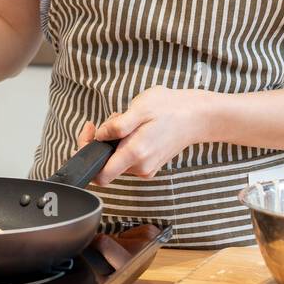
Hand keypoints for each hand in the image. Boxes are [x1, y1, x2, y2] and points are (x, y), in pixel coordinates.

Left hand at [76, 86, 219, 185]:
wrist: (196, 116)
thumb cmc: (170, 109)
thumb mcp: (140, 108)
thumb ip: (117, 125)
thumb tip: (99, 136)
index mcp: (135, 154)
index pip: (99, 175)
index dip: (87, 155)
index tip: (89, 133)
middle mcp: (140, 168)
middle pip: (106, 165)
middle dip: (102, 142)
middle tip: (112, 120)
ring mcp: (146, 168)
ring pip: (117, 160)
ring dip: (115, 141)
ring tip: (128, 120)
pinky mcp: (150, 165)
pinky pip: (128, 158)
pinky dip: (126, 144)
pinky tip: (136, 128)